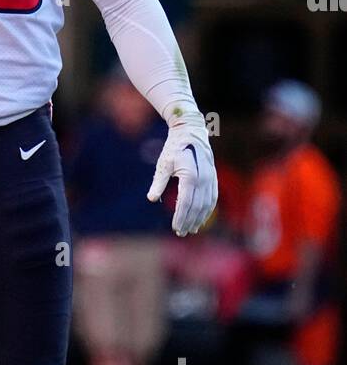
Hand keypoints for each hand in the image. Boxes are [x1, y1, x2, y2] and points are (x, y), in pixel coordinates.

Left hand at [147, 115, 217, 236]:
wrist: (191, 131)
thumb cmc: (174, 147)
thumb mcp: (163, 164)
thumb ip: (158, 182)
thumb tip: (151, 198)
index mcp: (190, 175)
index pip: (186, 202)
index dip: (181, 217)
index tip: (175, 228)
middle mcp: (203, 178)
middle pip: (197, 206)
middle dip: (189, 221)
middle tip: (181, 233)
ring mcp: (211, 178)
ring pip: (207, 204)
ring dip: (200, 219)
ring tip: (191, 229)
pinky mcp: (213, 177)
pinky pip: (213, 197)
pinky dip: (207, 210)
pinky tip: (201, 218)